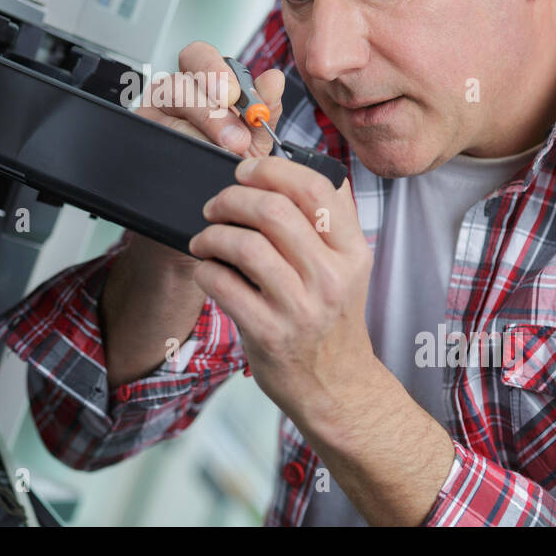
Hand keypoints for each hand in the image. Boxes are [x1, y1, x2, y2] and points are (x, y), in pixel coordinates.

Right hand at [133, 41, 283, 159]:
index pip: (197, 55)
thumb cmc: (237, 151)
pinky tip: (203, 158)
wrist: (228, 184)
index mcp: (200, 78)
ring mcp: (154, 115)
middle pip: (178, 85)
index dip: (213, 70)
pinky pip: (158, 139)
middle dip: (210, 112)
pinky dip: (183, 149)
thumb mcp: (256, 130)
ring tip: (225, 152)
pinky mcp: (144, 138)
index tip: (233, 94)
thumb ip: (265, 105)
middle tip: (236, 137)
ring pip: (167, 115)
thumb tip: (274, 80)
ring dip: (200, 135)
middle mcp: (172, 92)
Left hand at [187, 155, 376, 429]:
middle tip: (214, 206)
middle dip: (231, 198)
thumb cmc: (330, 318)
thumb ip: (326, 221)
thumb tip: (286, 169)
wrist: (337, 386)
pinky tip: (206, 269)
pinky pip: (223, 283)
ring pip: (244, 244)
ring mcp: (301, 307)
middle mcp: (331, 276)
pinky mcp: (270, 333)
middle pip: (273, 209)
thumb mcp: (345, 267)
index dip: (271, 169)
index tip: (245, 171)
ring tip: (204, 239)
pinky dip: (204, 269)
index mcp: (351, 251)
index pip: (315, 188)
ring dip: (211, 234)